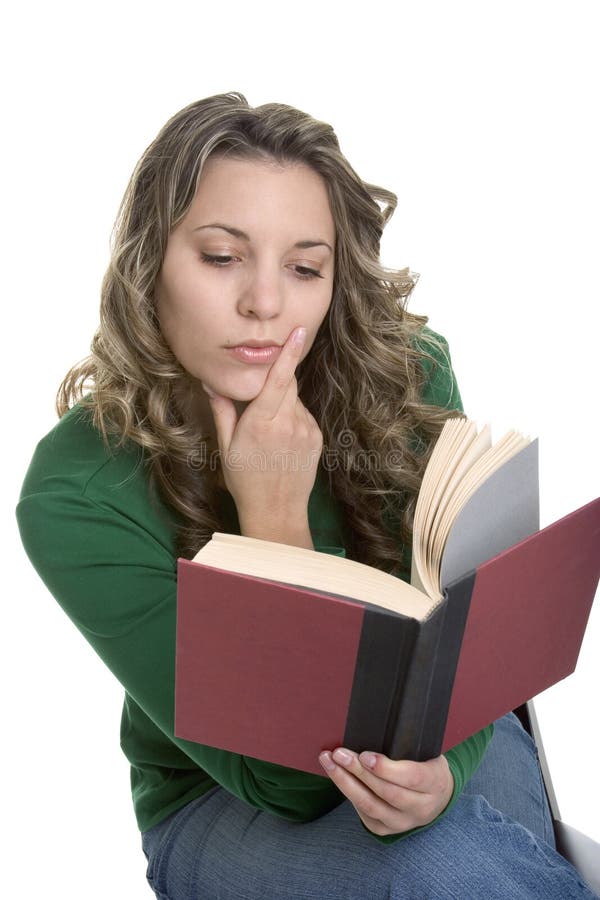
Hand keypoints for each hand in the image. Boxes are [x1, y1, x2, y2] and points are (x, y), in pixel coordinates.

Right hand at [203, 326, 322, 542]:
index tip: (299, 331)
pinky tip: (280, 440)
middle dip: (275, 378)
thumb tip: (211, 383)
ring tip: (267, 432)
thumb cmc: (245, 480)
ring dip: (281, 403)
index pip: (279, 379)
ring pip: (295, 399)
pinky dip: (291, 417)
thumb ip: (222, 411)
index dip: (289, 353)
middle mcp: (289, 423)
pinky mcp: (316, 436)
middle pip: (288, 382)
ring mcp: (306, 430)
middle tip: (259, 397)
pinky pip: (302, 414)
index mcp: (263, 423)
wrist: (277, 511)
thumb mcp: (226, 446)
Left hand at [318, 747, 453, 835]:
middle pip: (386, 792)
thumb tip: (375, 726)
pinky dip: (349, 793)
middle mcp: (421, 808)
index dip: (387, 768)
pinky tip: (337, 776)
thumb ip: (408, 743)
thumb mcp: (428, 752)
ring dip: (345, 782)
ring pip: (370, 805)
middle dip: (359, 771)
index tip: (365, 755)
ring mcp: (403, 822)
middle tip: (339, 753)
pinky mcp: (386, 829)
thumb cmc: (427, 765)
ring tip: (329, 762)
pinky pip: (364, 813)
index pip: (411, 778)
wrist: (437, 798)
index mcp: (435, 783)